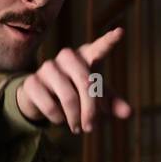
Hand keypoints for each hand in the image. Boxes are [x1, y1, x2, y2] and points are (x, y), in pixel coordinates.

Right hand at [14, 26, 131, 132]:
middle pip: (86, 83)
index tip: (120, 32)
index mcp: (86, 57)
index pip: (99, 48)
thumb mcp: (96, 99)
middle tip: (91, 129)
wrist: (42, 100)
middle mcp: (67, 57)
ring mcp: (48, 67)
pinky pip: (50, 105)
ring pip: (68, 97)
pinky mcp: (32, 82)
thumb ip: (112, 103)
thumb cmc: (76, 94)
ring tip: (77, 128)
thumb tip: (129, 113)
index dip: (109, 41)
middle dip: (91, 110)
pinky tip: (59, 120)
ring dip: (75, 118)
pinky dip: (58, 119)